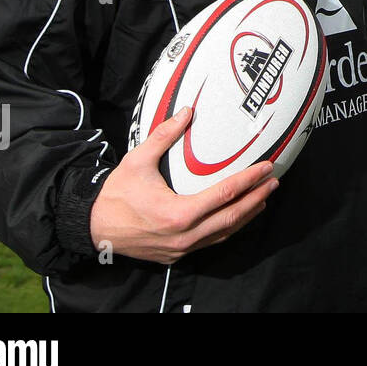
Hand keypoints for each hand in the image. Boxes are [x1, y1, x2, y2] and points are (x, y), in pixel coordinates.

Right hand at [89, 106, 278, 264]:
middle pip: (232, 216)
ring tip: (263, 197)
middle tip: (273, 182)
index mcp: (178, 213)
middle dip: (256, 198)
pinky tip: (239, 216)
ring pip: (224, 232)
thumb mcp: (138, 161)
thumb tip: (187, 111)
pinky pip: (211, 241)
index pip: (224, 194)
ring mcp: (182, 248)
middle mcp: (184, 235)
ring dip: (247, 214)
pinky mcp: (178, 254)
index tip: (266, 168)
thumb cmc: (116, 194)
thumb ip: (164, 135)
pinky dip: (229, 227)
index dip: (249, 180)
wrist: (94, 228)